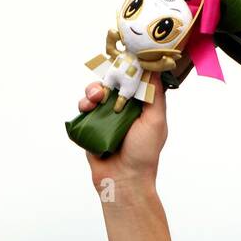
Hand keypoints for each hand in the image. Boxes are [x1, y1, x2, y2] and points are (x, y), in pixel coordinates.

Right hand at [79, 72, 168, 193]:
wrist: (123, 180)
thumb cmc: (143, 154)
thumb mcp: (156, 121)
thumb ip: (155, 94)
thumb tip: (155, 66)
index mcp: (142, 106)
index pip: (132, 79)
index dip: (126, 69)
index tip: (121, 60)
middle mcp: (124, 109)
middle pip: (111, 82)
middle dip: (106, 79)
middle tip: (106, 86)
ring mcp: (106, 117)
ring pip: (95, 93)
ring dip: (92, 91)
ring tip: (94, 100)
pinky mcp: (91, 126)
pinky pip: (83, 108)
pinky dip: (83, 104)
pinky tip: (87, 109)